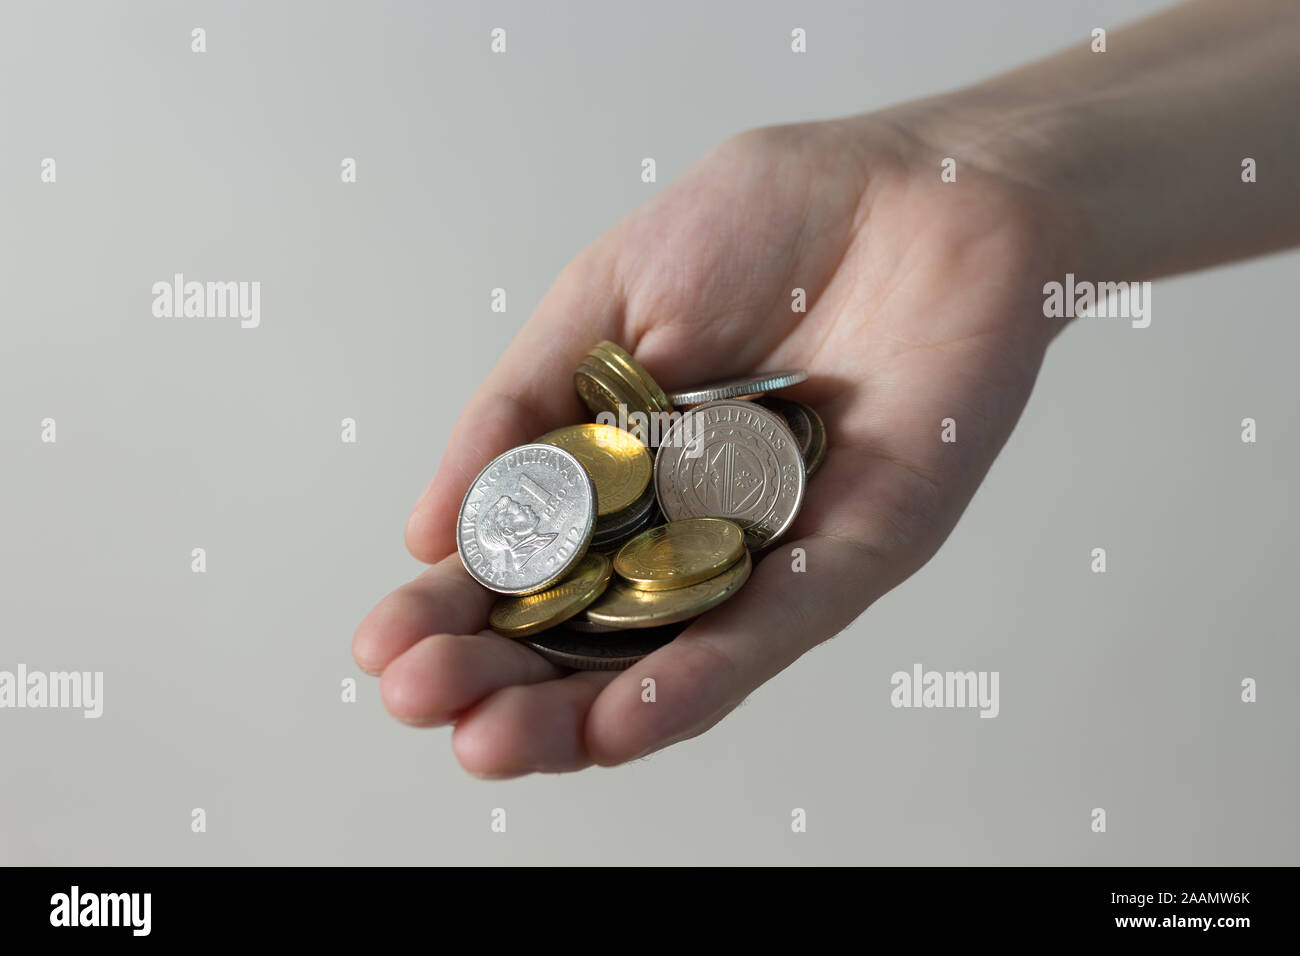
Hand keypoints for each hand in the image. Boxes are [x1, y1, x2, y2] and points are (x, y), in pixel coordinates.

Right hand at [353, 112, 1078, 775]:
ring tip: (490, 742)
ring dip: (578, 709)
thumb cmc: (764, 225)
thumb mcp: (603, 299)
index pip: (530, 566)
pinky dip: (699, 676)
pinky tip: (618, 719)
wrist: (915, 182)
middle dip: (500, 676)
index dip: (457, 611)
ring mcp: (773, 549)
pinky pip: (776, 625)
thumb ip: (522, 408)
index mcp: (626, 472)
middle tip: (422, 702)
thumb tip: (430, 530)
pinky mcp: (859, 549)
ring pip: (671, 658)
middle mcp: (692, 528)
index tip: (382, 646)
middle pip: (589, 633)